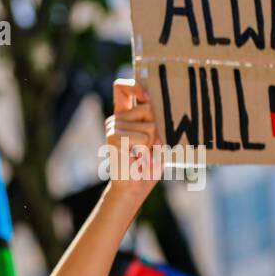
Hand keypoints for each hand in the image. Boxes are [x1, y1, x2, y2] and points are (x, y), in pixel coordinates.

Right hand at [104, 78, 162, 201]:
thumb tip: (161, 107)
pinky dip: (148, 151)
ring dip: (154, 142)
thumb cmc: (148, 164)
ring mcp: (113, 127)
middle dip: (158, 127)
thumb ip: (156, 120)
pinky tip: (137, 159)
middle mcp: (116, 119)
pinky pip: (144, 137)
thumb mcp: (156, 138)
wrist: (132, 189)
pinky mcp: (114, 137)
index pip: (122, 88)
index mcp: (124, 115)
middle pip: (148, 107)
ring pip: (151, 124)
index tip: (148, 96)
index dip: (135, 86)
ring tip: (144, 154)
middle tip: (149, 146)